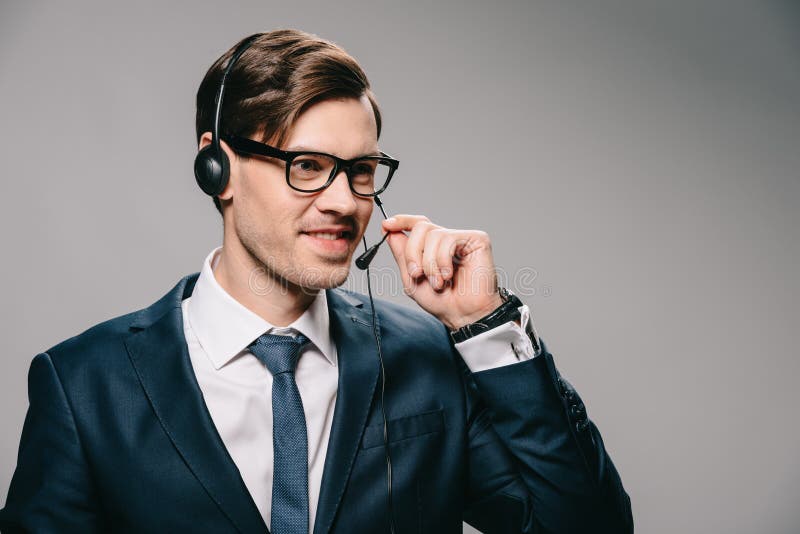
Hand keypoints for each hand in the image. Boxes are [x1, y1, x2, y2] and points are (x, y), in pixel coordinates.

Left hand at [381, 214, 503, 329]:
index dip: (402, 221)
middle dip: (413, 252)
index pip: (418, 225)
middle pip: (421, 227)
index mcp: (433, 247)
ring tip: (437, 282)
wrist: (463, 315)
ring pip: (433, 234)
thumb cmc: (442, 301)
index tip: (387, 225)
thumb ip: (401, 253)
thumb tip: (389, 230)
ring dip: (430, 263)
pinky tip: (448, 275)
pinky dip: (442, 260)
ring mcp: (462, 239)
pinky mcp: (477, 240)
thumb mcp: (411, 277)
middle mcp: (448, 240)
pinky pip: (449, 239)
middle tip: (416, 274)